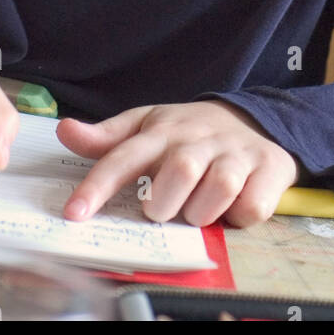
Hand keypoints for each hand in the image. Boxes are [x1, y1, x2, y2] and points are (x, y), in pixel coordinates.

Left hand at [56, 100, 298, 227]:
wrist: (249, 118)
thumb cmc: (187, 133)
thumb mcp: (146, 127)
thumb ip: (105, 138)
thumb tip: (65, 131)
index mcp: (161, 130)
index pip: (124, 156)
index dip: (98, 185)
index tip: (75, 213)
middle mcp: (198, 138)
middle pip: (179, 171)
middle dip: (165, 202)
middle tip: (162, 208)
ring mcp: (235, 152)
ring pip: (219, 188)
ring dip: (204, 212)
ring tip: (198, 210)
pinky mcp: (268, 168)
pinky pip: (253, 205)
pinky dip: (240, 216)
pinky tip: (233, 208)